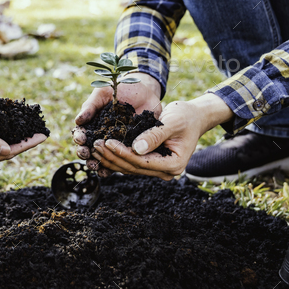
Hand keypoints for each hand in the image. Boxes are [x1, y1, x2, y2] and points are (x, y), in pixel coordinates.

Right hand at [0, 86, 46, 168]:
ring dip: (14, 136)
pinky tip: (11, 124)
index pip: (6, 154)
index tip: (42, 136)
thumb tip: (8, 151)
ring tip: (30, 129)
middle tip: (41, 132)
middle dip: (23, 142)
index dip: (26, 145)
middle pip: (4, 151)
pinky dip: (2, 130)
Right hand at [72, 72, 161, 176]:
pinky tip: (109, 171)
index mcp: (93, 123)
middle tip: (85, 153)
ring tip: (95, 165)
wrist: (146, 90)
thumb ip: (91, 106)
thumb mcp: (104, 93)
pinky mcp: (130, 147)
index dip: (79, 137)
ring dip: (96, 163)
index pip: (82, 133)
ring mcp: (116, 143)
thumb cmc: (121, 88)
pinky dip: (114, 168)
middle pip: (89, 149)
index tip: (81, 138)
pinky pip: (121, 160)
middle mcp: (102, 135)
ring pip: (103, 158)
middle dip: (85, 153)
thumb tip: (78, 121)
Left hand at [90, 94, 232, 179]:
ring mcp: (157, 169)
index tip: (107, 142)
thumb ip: (155, 135)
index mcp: (173, 164)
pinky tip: (101, 150)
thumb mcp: (172, 122)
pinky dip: (115, 157)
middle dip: (112, 157)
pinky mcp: (150, 163)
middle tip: (94, 146)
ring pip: (129, 167)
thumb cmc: (186, 116)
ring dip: (110, 159)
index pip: (142, 162)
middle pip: (133, 167)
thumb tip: (136, 149)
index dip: (123, 153)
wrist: (194, 117)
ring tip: (93, 148)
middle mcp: (165, 171)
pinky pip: (130, 163)